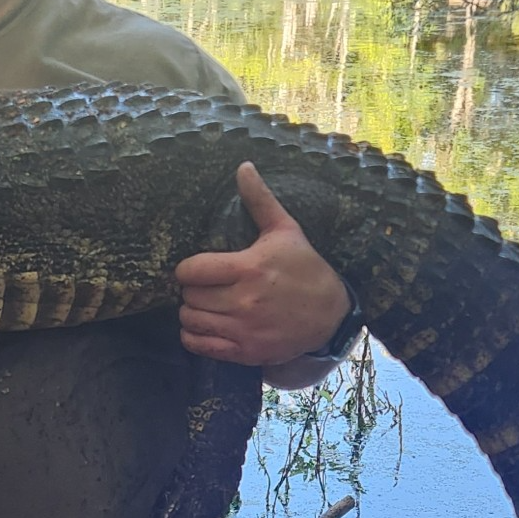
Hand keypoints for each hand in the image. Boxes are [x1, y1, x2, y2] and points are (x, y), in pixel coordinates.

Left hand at [175, 162, 351, 366]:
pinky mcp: (245, 351)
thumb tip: (243, 166)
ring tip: (204, 305)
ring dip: (191, 312)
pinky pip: (200, 346)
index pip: (191, 270)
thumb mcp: (285, 230)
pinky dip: (194, 337)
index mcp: (249, 268)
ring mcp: (243, 329)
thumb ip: (259, 200)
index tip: (196, 268)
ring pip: (190, 320)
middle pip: (189, 296)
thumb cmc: (306, 268)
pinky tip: (204, 326)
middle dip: (191, 290)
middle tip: (203, 287)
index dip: (187, 269)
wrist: (331, 315)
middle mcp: (243, 301)